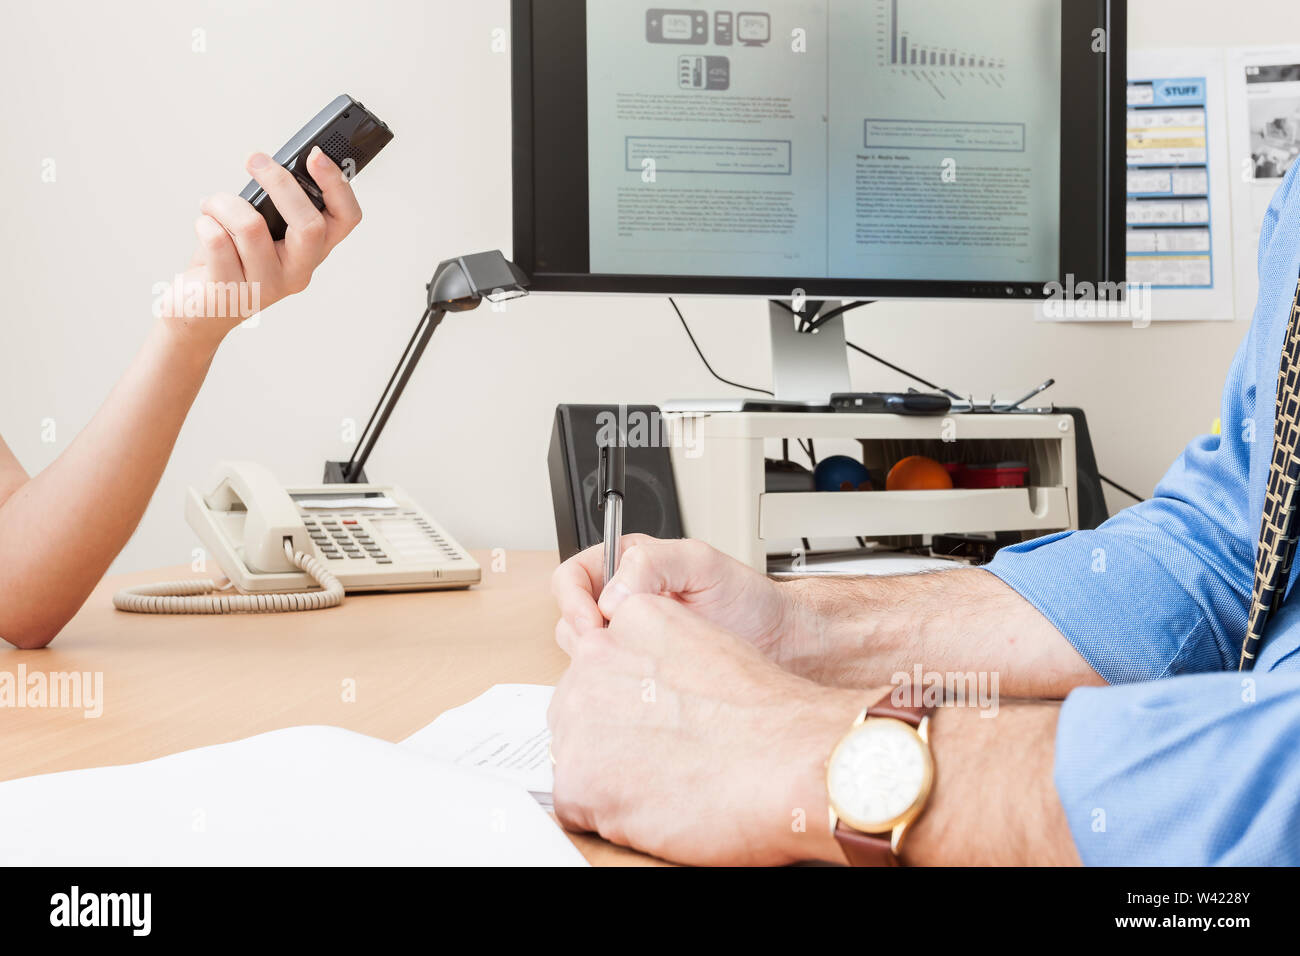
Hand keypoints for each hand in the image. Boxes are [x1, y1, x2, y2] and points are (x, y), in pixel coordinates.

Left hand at [156, 147, 362, 348]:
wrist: (201, 310)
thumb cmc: (232, 261)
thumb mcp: (264, 230)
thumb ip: (275, 206)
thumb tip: (272, 165)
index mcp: (313, 251)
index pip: (345, 219)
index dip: (338, 185)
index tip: (316, 155)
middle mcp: (297, 271)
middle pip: (309, 225)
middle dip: (280, 184)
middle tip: (255, 160)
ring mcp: (266, 286)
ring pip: (250, 225)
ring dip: (223, 203)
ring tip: (213, 205)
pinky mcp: (231, 292)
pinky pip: (217, 240)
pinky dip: (204, 222)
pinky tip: (205, 228)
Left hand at [548, 594, 867, 864]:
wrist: (791, 762)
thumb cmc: (769, 718)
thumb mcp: (709, 649)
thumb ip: (663, 659)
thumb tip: (643, 690)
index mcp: (632, 618)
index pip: (599, 657)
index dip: (626, 696)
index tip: (649, 717)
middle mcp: (595, 659)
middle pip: (579, 705)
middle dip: (612, 733)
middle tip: (661, 755)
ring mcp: (580, 716)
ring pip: (573, 752)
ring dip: (608, 772)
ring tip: (664, 780)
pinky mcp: (577, 776)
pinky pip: (571, 801)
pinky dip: (605, 814)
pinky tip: (651, 807)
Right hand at [552, 536, 808, 664]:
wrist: (780, 643)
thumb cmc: (749, 600)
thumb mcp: (702, 564)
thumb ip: (653, 562)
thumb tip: (612, 593)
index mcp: (628, 564)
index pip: (572, 576)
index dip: (574, 599)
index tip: (596, 621)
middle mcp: (623, 601)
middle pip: (570, 617)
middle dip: (583, 635)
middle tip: (611, 649)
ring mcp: (631, 639)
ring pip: (584, 654)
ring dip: (598, 662)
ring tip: (635, 664)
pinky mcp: (641, 673)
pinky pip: (609, 681)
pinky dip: (615, 685)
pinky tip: (642, 684)